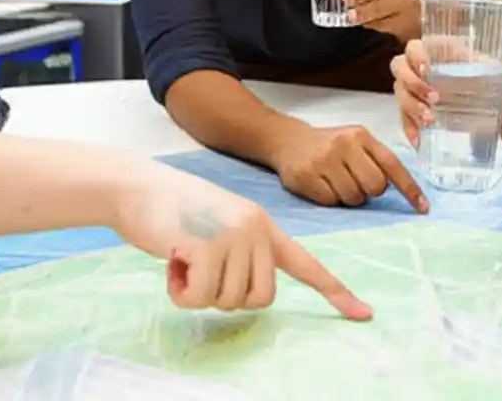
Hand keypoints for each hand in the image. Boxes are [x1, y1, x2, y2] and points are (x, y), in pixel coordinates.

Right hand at [116, 162, 372, 319]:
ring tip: (182, 257)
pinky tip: (171, 261)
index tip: (363, 313)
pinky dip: (180, 292)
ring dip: (197, 292)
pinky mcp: (207, 246)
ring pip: (228, 301)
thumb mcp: (220, 224)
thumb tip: (248, 294)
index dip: (335, 292)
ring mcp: (233, 236)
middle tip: (199, 268)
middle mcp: (256, 230)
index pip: (307, 264)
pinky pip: (199, 298)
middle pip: (260, 298)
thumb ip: (241, 252)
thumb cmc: (173, 210)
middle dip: (225, 296)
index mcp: (264, 226)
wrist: (138, 187)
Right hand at [273, 126, 428, 212]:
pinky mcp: (305, 177)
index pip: (392, 165)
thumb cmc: (329, 145)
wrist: (287, 140)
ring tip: (338, 184)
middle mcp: (344, 145)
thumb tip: (399, 191)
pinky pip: (331, 202)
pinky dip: (331, 200)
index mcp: (361, 136)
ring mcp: (323, 161)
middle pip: (375, 186)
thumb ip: (375, 159)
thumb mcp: (354, 142)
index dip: (409, 189)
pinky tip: (323, 186)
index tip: (422, 208)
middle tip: (358, 184)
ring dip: (350, 197)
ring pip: (353, 197)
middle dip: (370, 192)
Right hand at [391, 38, 501, 146]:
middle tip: (435, 99)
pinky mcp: (413, 109)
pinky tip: (418, 140)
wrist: (492, 106)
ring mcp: (414, 88)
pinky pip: (402, 117)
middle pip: (400, 67)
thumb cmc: (490, 84)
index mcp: (439, 51)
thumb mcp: (501, 81)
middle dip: (413, 83)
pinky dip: (408, 127)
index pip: (416, 46)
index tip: (427, 69)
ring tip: (430, 121)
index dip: (416, 55)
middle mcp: (421, 66)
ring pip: (400, 92)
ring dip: (411, 107)